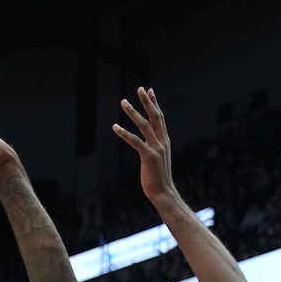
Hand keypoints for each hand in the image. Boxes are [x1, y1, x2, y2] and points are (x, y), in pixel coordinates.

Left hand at [112, 87, 175, 204]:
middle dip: (147, 101)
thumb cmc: (158, 179)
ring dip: (133, 112)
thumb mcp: (158, 160)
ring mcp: (157, 149)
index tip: (150, 91)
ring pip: (144, 125)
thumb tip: (147, 146)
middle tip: (140, 88)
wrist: (164, 193)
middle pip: (155, 116)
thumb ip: (154, 149)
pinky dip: (124, 133)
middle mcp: (162, 142)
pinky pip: (135, 141)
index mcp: (165, 142)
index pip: (160, 118)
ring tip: (123, 102)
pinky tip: (115, 127)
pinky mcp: (149, 157)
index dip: (154, 103)